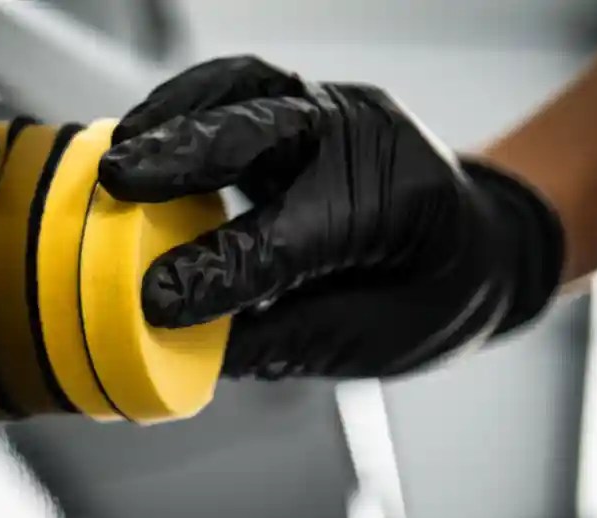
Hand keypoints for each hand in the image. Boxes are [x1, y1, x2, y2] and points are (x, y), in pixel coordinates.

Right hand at [98, 57, 564, 379]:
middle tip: (118, 181)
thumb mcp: (368, 341)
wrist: (479, 243)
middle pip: (265, 132)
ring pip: (248, 89)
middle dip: (184, 157)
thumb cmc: (430, 295)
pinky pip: (237, 88)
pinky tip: (141, 133)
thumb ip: (280, 342)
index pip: (288, 241)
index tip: (156, 303)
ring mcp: (333, 113)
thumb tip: (189, 349)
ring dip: (173, 117)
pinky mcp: (302, 104)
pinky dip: (182, 106)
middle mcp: (365, 145)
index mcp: (396, 210)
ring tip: (117, 149)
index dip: (217, 272)